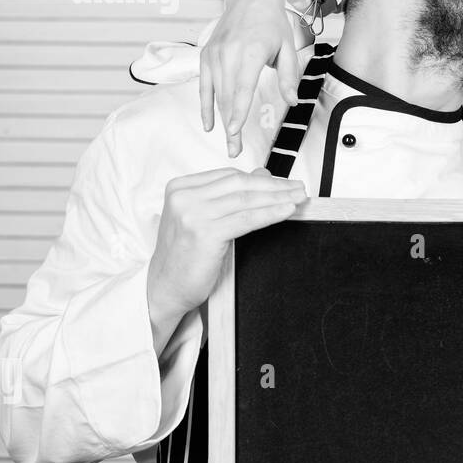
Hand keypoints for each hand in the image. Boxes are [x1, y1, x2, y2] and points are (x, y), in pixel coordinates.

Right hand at [147, 168, 306, 331]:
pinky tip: (286, 212)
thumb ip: (228, 196)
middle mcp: (184, 197)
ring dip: (277, 199)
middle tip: (298, 189)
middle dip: (274, 186)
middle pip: (240, 185)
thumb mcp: (204, 218)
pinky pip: (246, 219)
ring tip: (298, 200)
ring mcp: (192, 214)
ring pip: (246, 200)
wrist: (164, 288)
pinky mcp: (204, 232)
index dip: (262, 178)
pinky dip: (270, 214)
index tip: (284, 183)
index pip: (230, 176)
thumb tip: (262, 174)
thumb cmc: (184, 256)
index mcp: (180, 188)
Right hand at [200, 0, 301, 157]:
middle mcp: (230, 53)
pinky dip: (205, 105)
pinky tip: (209, 124)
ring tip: (228, 144)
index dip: (238, 111)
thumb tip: (292, 102)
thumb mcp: (287, 48)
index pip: (242, 87)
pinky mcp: (206, 55)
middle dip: (231, 127)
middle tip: (235, 151)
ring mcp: (215, 54)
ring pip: (216, 95)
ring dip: (220, 121)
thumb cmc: (272, 25)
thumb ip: (288, 76)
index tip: (234, 130)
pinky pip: (204, 85)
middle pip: (228, 97)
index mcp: (252, 51)